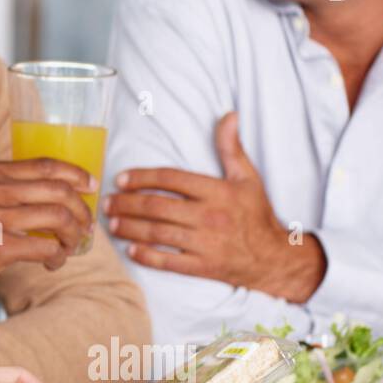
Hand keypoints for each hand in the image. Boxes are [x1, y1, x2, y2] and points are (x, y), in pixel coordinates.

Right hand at [0, 159, 96, 311]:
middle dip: (81, 209)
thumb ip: (4, 188)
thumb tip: (50, 193)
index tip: (90, 185)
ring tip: (69, 247)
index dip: (75, 174)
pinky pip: (46, 249)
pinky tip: (51, 263)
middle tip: (84, 226)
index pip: (45, 164)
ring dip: (72, 235)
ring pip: (58, 218)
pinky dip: (57, 257)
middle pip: (59, 190)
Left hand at [105, 112, 326, 301]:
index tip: (121, 179)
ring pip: (158, 233)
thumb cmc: (256, 213)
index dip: (141, 177)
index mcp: (217, 191)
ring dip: (129, 228)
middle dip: (126, 204)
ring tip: (111, 223)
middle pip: (157, 206)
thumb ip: (231, 148)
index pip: (170, 178)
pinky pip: (169, 261)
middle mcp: (209, 216)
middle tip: (107, 202)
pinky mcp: (204, 267)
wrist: (274, 257)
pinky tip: (130, 250)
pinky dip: (147, 256)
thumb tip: (228, 115)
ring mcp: (206, 243)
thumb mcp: (247, 178)